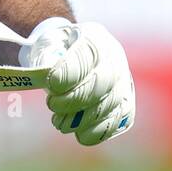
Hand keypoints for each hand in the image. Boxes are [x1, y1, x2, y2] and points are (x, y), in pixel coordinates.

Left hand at [26, 18, 134, 145]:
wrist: (71, 56)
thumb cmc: (56, 51)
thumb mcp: (47, 45)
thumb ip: (46, 58)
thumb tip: (47, 79)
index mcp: (95, 37)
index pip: (88, 53)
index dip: (71, 71)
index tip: (51, 83)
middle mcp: (114, 58)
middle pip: (103, 81)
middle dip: (75, 98)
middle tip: (52, 104)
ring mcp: (123, 82)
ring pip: (111, 104)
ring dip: (82, 119)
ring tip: (59, 122)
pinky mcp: (124, 103)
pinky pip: (117, 121)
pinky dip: (97, 131)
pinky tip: (78, 133)